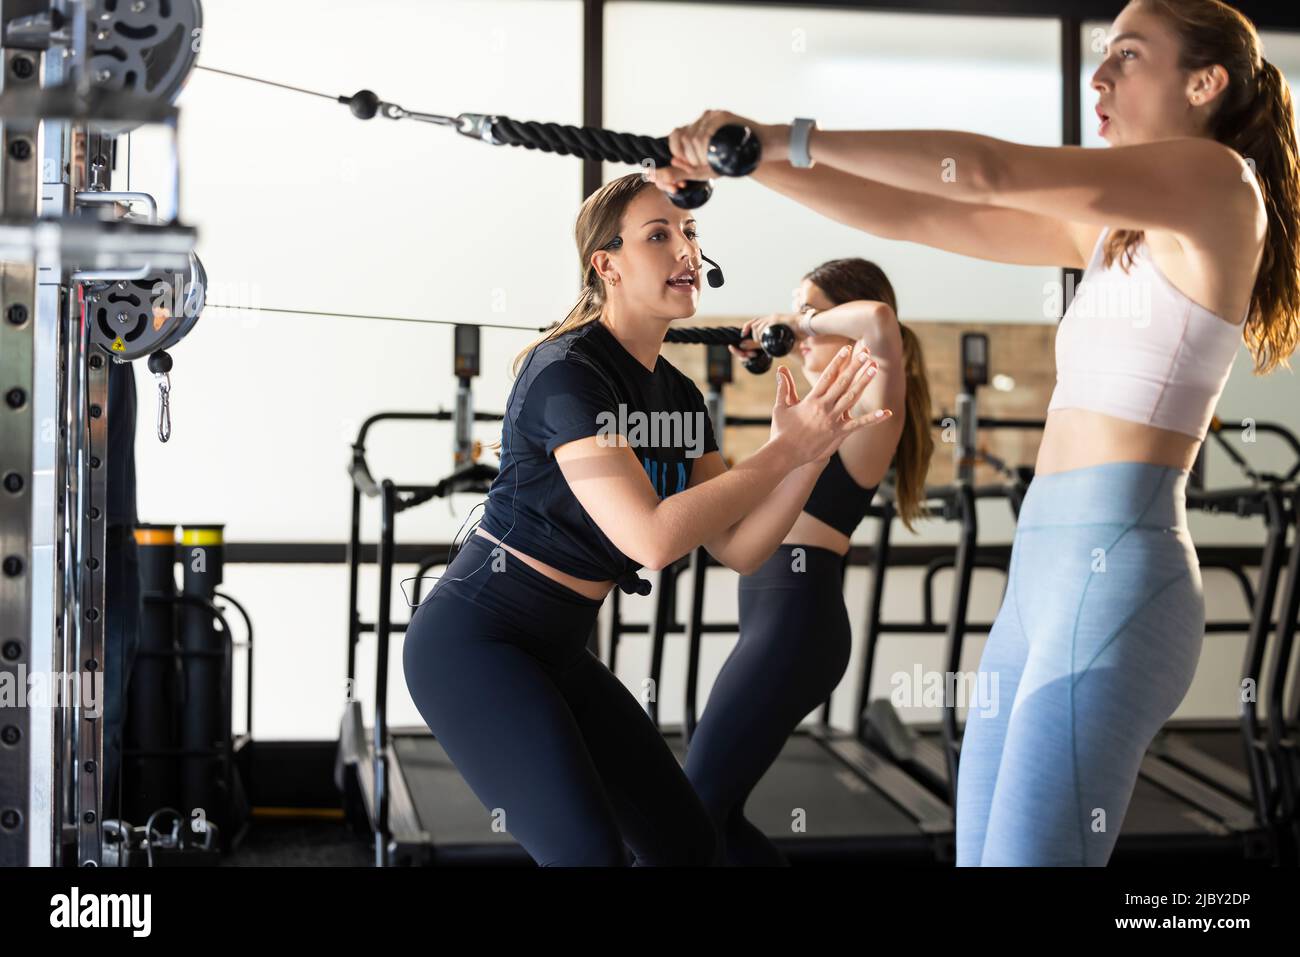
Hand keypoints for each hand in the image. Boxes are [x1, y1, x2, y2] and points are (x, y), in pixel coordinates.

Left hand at [649, 110, 788, 195]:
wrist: (759, 151)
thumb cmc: (730, 162)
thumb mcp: (703, 171)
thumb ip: (680, 173)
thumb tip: (660, 170)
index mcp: (694, 131)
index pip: (674, 137)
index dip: (676, 153)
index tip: (688, 167)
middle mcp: (701, 121)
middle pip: (682, 138)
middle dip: (688, 159)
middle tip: (701, 168)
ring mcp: (711, 117)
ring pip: (693, 137)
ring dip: (698, 156)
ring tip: (711, 163)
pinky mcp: (722, 115)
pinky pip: (707, 132)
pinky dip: (707, 147)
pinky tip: (714, 155)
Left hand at [727, 312, 807, 359]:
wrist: (809, 326)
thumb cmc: (799, 333)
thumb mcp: (784, 339)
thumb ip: (775, 342)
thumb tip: (767, 349)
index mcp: (772, 320)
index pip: (755, 321)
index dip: (747, 327)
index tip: (743, 334)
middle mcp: (772, 317)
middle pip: (754, 324)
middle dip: (752, 336)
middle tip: (756, 343)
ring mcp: (774, 318)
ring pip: (758, 327)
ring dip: (757, 337)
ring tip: (762, 343)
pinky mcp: (777, 319)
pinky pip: (765, 327)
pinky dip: (762, 334)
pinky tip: (765, 339)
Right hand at [768, 339, 892, 467]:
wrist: (785, 453)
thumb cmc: (781, 431)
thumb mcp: (781, 406)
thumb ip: (784, 387)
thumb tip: (781, 370)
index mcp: (811, 399)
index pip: (827, 376)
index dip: (838, 361)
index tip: (846, 349)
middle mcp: (824, 406)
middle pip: (843, 382)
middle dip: (855, 366)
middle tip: (866, 353)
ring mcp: (832, 420)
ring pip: (851, 398)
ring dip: (864, 383)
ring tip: (874, 369)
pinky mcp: (837, 433)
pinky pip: (858, 425)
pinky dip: (872, 419)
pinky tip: (885, 412)